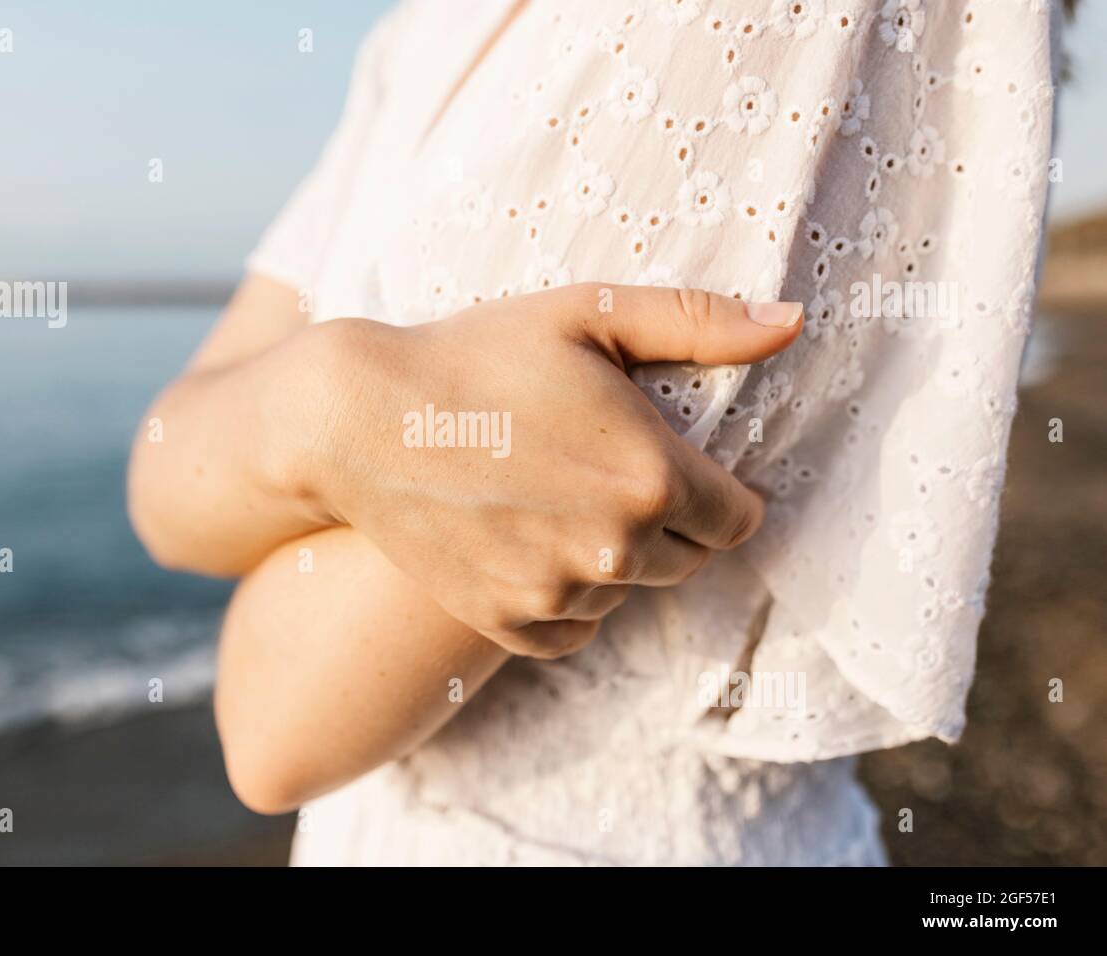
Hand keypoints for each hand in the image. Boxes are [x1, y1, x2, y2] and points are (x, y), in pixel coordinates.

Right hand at [302, 283, 801, 657]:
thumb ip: (700, 322)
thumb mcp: (588, 314)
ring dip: (618, 558)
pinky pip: (576, 630)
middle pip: (691, 562)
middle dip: (675, 524)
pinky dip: (572, 598)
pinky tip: (538, 544)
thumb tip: (794, 321)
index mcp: (651, 477)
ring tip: (567, 499)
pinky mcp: (506, 621)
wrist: (356, 419)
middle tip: (619, 474)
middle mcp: (613, 548)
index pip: (740, 519)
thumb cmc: (475, 353)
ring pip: (629, 593)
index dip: (722, 491)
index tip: (684, 465)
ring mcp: (555, 593)